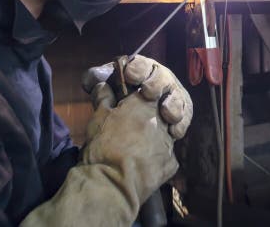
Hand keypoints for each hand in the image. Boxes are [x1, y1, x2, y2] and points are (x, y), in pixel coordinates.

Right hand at [21, 58, 191, 226]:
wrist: (111, 184)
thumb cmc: (103, 147)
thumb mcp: (98, 118)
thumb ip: (104, 98)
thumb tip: (104, 85)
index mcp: (144, 104)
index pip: (147, 94)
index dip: (139, 100)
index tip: (129, 108)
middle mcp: (161, 119)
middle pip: (158, 114)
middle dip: (148, 119)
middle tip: (132, 130)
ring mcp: (169, 142)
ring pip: (165, 135)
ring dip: (154, 138)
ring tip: (137, 149)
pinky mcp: (172, 163)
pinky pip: (167, 157)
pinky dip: (157, 159)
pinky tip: (145, 164)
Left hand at [82, 55, 192, 139]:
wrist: (129, 126)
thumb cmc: (118, 98)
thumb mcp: (104, 87)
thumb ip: (96, 80)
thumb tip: (93, 82)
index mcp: (142, 70)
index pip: (142, 64)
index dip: (138, 69)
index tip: (130, 76)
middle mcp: (159, 79)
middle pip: (162, 77)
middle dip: (156, 84)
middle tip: (148, 93)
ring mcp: (172, 96)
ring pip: (178, 97)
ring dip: (173, 105)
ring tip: (167, 114)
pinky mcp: (181, 113)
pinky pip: (186, 117)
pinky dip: (181, 124)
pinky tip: (173, 132)